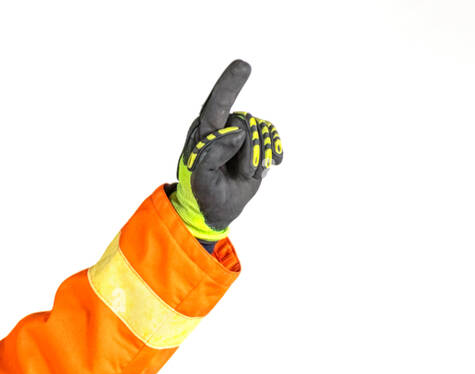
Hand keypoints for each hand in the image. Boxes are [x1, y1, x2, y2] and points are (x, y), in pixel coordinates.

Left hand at [171, 59, 282, 241]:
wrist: (217, 208)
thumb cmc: (203, 193)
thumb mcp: (201, 181)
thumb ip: (211, 155)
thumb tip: (235, 132)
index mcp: (203, 132)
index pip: (216, 105)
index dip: (230, 85)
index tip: (243, 65)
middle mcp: (221, 126)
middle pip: (246, 122)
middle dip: (248, 151)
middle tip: (240, 173)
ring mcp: (240, 132)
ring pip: (261, 130)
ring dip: (258, 157)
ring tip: (246, 174)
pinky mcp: (256, 140)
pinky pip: (272, 135)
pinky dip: (273, 152)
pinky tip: (269, 166)